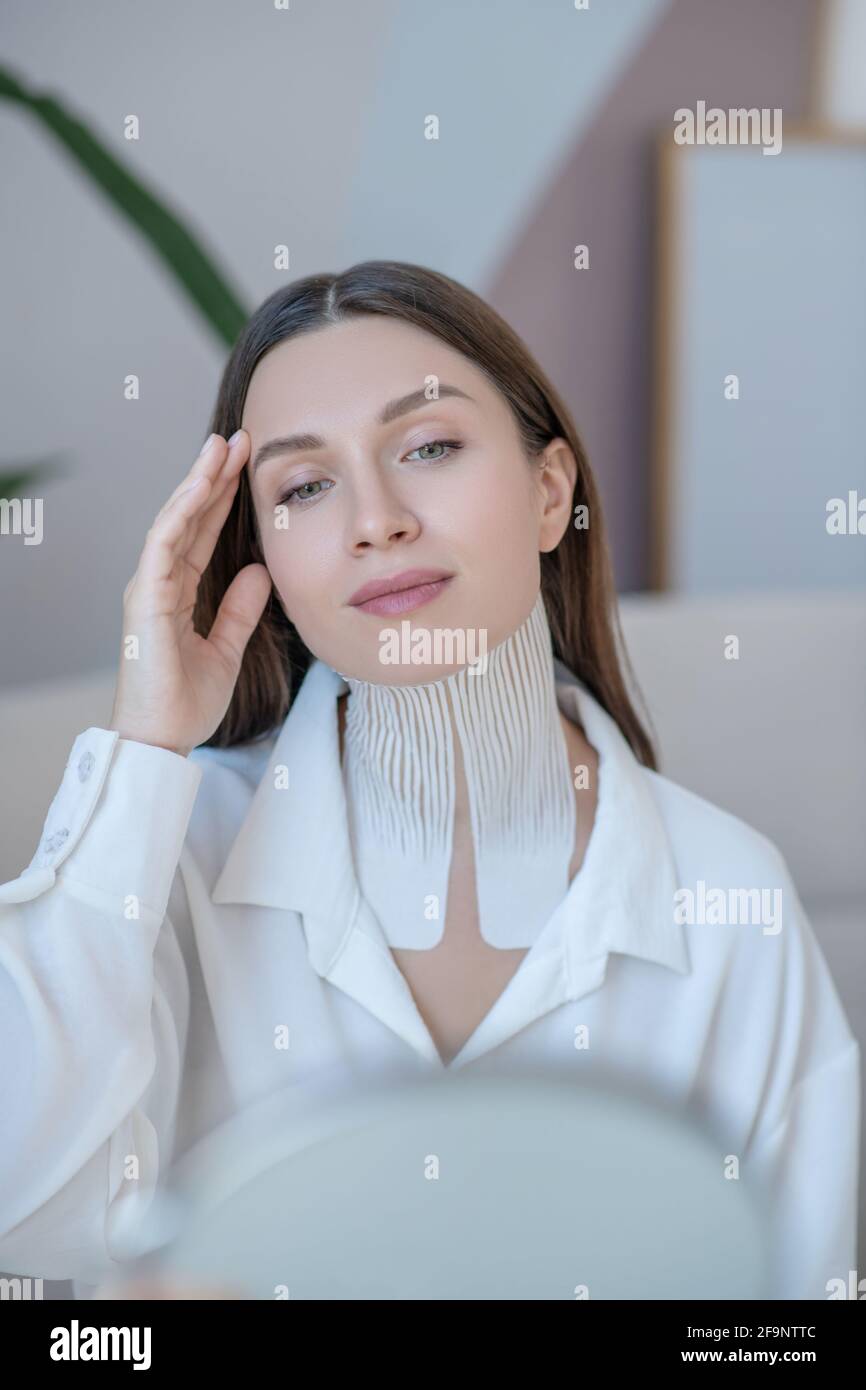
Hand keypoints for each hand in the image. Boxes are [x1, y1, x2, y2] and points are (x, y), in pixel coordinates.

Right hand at [109, 431, 271, 757]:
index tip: (246, 463)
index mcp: (176, 592)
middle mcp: (159, 583)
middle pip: (188, 518)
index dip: (223, 498)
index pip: (202, 533)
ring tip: (221, 446)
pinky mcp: (146, 600)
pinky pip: (163, 545)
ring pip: (173, 520)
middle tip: (239, 437)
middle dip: (212, 476)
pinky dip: (182, 512)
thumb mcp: (228, 649)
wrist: (164, 741)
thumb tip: (258, 571)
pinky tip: (201, 486)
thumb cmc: (186, 703)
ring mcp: (148, 589)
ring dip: (197, 481)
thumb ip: (240, 609)